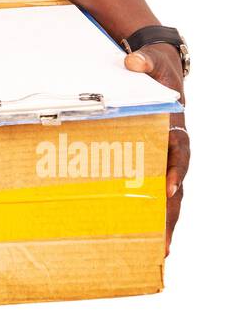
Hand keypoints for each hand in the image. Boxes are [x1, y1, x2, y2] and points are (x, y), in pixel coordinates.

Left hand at [124, 43, 188, 254]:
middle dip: (171, 213)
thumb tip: (134, 64)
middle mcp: (174, 147)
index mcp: (176, 126)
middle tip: (163, 243)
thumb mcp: (151, 61)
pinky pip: (156, 191)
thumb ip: (144, 63)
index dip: (177, 168)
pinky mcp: (154, 162)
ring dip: (165, 222)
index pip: (181, 150)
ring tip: (159, 252)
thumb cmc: (155, 68)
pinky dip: (155, 213)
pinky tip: (150, 238)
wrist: (159, 69)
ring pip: (170, 195)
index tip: (170, 185)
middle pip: (177, 184)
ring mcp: (165, 158)